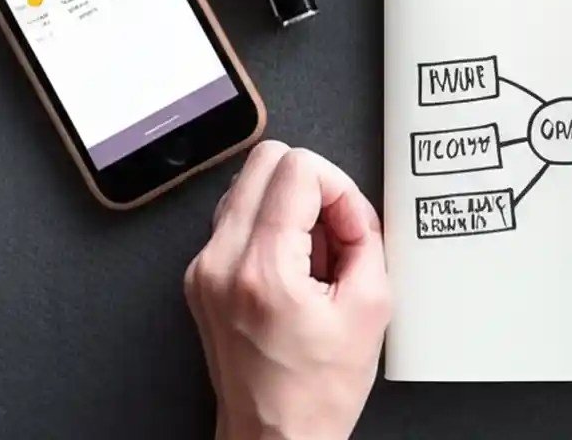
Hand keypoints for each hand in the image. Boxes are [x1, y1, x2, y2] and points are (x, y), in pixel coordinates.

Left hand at [184, 141, 391, 439]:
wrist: (273, 437)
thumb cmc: (316, 392)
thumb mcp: (371, 309)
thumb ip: (367, 239)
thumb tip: (352, 207)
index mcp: (262, 270)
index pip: (298, 168)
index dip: (340, 189)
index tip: (351, 228)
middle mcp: (221, 262)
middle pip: (266, 159)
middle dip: (314, 186)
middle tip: (334, 232)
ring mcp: (203, 268)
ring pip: (250, 183)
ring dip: (291, 205)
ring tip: (314, 256)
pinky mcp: (200, 275)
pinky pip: (239, 217)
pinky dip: (272, 226)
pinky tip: (294, 267)